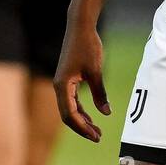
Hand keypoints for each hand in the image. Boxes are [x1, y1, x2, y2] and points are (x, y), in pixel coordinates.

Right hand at [53, 23, 110, 141]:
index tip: (96, 136)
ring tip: (96, 130)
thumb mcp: (96, 71)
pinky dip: (81, 110)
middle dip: (82, 127)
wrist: (80, 27)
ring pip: (69, 108)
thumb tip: (106, 113)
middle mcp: (59, 86)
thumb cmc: (88, 46)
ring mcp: (62, 83)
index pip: (70, 115)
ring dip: (82, 120)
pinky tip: (91, 116)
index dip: (82, 128)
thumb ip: (100, 93)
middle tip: (98, 137)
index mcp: (62, 86)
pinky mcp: (67, 79)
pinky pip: (72, 100)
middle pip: (67, 115)